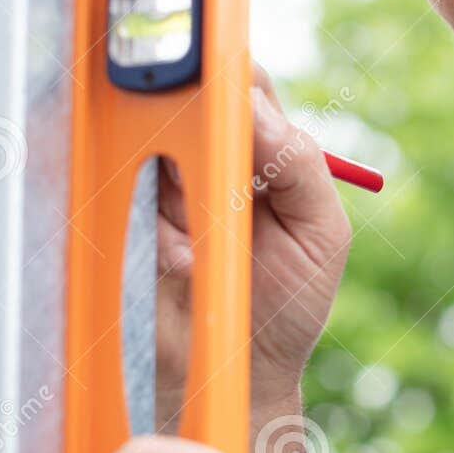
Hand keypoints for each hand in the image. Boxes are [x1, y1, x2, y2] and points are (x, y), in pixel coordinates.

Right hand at [155, 63, 351, 421]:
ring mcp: (171, 191)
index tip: (230, 94)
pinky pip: (132, 202)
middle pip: (191, 101)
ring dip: (179, 180)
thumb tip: (254, 107)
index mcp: (269, 153)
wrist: (241, 372)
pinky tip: (190, 263)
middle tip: (211, 155)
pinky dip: (163, 231)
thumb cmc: (290, 303)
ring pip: (155, 145)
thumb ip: (301, 165)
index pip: (248, 89)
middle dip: (195, 117)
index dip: (236, 80)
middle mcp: (216, 161)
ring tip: (209, 228)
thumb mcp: (321, 233)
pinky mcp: (135, 224)